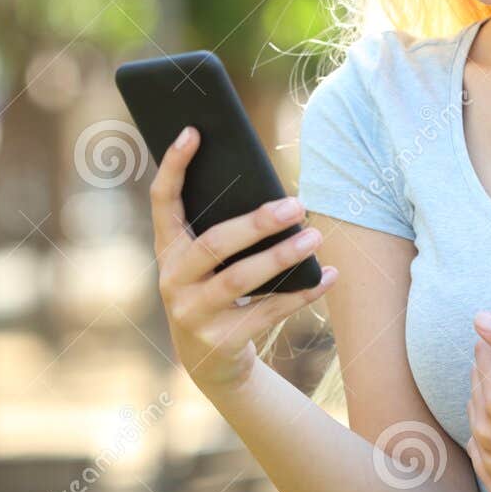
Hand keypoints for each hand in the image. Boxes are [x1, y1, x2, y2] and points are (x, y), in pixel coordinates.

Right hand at [149, 125, 338, 394]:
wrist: (208, 360)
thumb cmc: (215, 289)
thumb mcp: (206, 261)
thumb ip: (222, 227)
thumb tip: (273, 192)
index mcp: (167, 247)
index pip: (162, 200)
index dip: (174, 166)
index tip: (193, 131)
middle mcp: (173, 279)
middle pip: (214, 245)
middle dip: (256, 223)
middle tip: (296, 204)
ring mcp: (193, 312)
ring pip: (240, 280)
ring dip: (282, 257)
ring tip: (316, 237)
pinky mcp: (220, 341)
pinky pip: (267, 312)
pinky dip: (302, 293)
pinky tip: (328, 276)